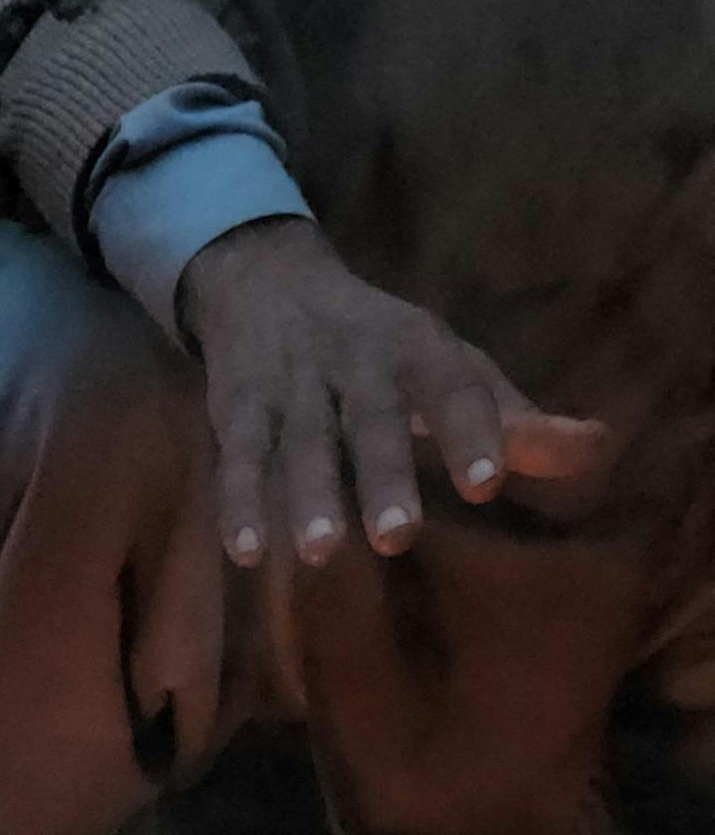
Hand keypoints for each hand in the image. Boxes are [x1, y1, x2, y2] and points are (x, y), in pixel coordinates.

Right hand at [179, 216, 606, 569]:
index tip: (486, 485)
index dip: (469, 433)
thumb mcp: (449, 366)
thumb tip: (596, 447)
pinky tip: (245, 554)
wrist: (267, 280)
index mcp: (419, 347)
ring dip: (307, 495)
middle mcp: (356, 359)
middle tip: (397, 536)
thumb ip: (513, 418)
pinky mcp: (237, 404)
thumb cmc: (381, 347)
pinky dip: (239, 502)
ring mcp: (292, 381)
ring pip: (300, 441)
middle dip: (382, 474)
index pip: (450, 387)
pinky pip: (237, 456)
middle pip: (371, 418)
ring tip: (320, 552)